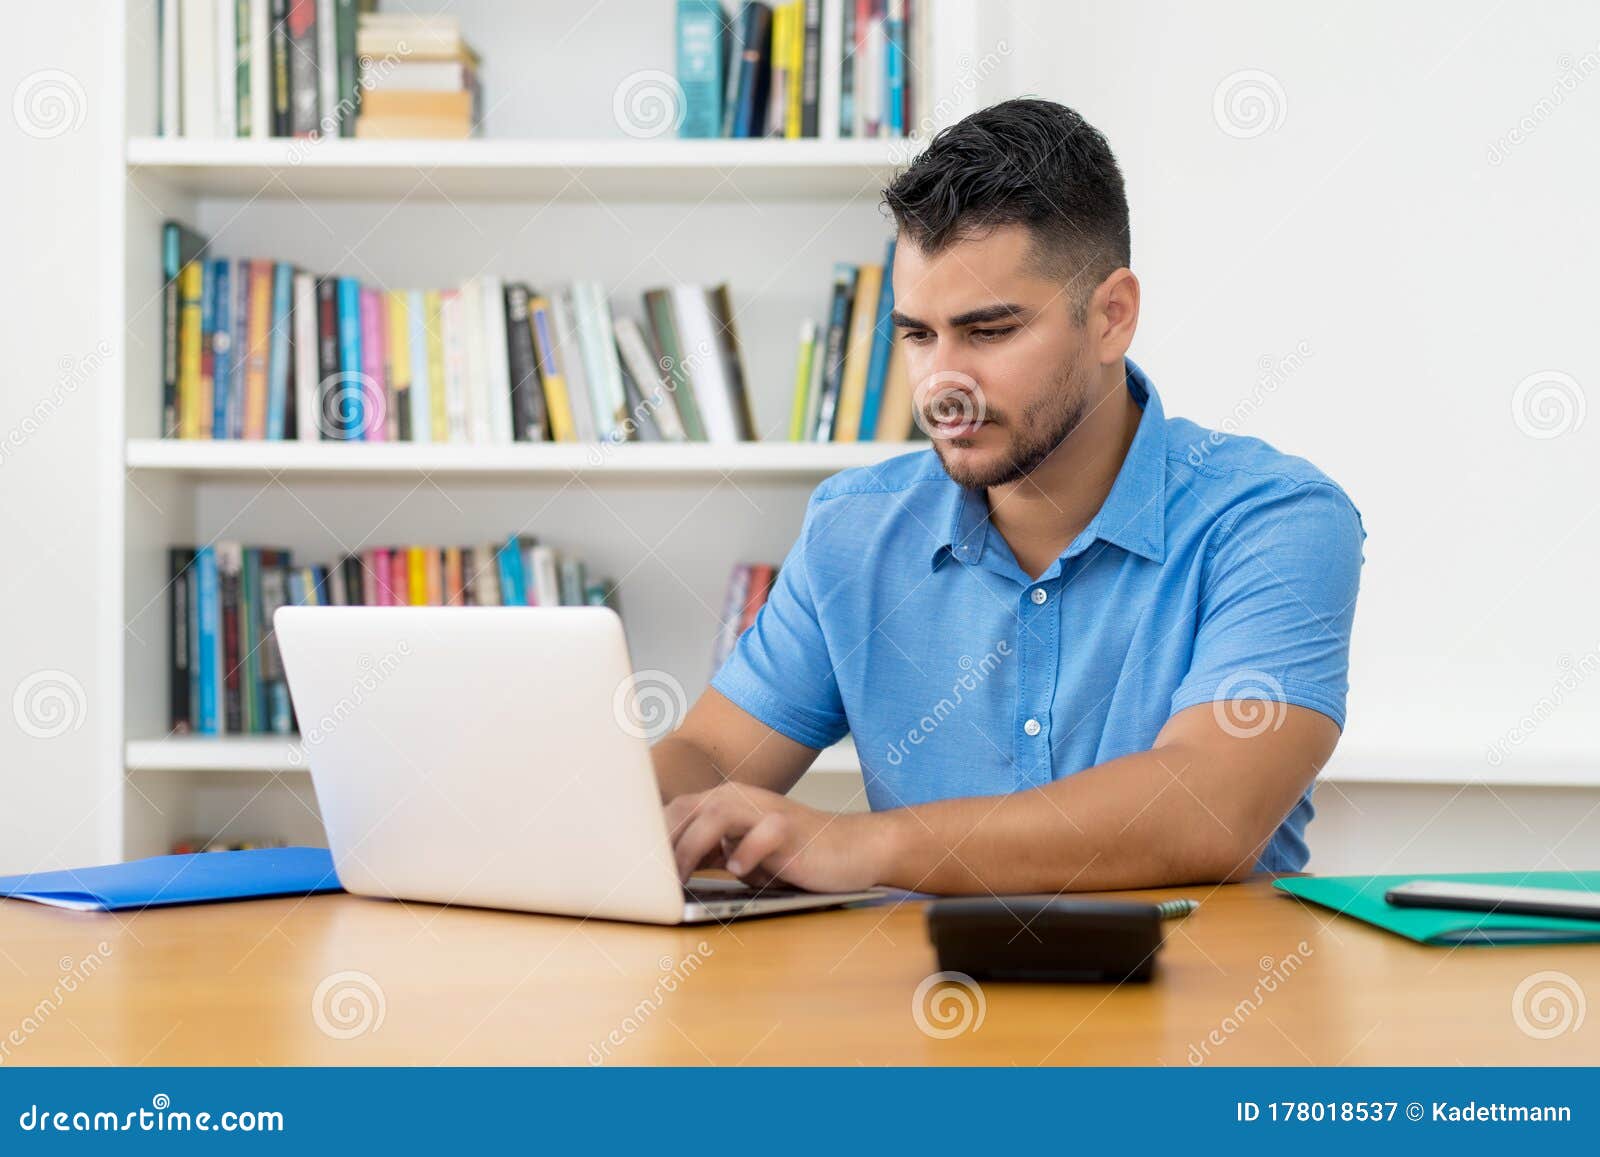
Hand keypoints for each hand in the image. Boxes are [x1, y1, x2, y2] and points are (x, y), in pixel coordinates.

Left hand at [663, 783, 889, 892]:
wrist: (851, 850)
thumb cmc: (794, 856)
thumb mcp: (742, 853)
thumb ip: (708, 851)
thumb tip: (664, 870)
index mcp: (725, 802)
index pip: (674, 811)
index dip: (650, 837)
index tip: (631, 868)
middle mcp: (742, 798)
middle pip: (688, 808)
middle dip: (663, 843)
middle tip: (648, 880)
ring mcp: (767, 809)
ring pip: (717, 815)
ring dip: (692, 847)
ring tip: (681, 878)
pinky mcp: (791, 828)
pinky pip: (763, 834)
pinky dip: (745, 852)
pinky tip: (737, 871)